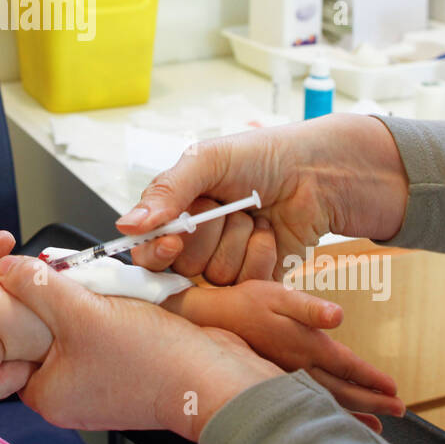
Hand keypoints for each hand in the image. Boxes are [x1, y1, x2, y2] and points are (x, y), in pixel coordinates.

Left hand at [0, 255, 281, 440]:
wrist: (215, 377)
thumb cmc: (153, 361)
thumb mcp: (82, 313)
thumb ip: (37, 287)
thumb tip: (6, 269)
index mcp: (47, 393)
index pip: (10, 342)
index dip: (14, 302)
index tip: (23, 274)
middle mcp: (70, 391)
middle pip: (45, 328)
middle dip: (57, 294)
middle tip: (72, 276)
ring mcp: (99, 379)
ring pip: (78, 322)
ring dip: (89, 296)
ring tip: (105, 288)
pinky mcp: (125, 364)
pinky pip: (106, 325)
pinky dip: (113, 305)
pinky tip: (125, 294)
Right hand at [117, 113, 409, 282]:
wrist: (316, 171)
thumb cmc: (261, 157)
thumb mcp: (207, 160)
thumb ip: (167, 191)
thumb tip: (128, 224)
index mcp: (176, 214)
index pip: (147, 252)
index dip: (157, 252)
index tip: (173, 241)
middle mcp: (197, 244)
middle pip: (184, 266)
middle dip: (210, 233)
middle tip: (229, 205)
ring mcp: (227, 264)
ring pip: (218, 276)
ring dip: (241, 240)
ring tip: (255, 215)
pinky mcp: (258, 281)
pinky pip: (250, 287)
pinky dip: (263, 255)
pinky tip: (271, 233)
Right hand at [166, 279, 404, 431]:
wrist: (209, 318)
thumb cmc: (246, 302)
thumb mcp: (278, 294)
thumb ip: (309, 307)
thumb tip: (337, 316)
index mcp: (306, 345)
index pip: (347, 367)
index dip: (372, 380)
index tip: (395, 391)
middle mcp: (299, 365)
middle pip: (342, 391)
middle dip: (372, 403)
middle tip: (398, 410)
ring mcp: (287, 375)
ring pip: (326, 400)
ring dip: (353, 412)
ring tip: (375, 425)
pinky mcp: (276, 377)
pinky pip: (309, 399)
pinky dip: (328, 409)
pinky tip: (334, 413)